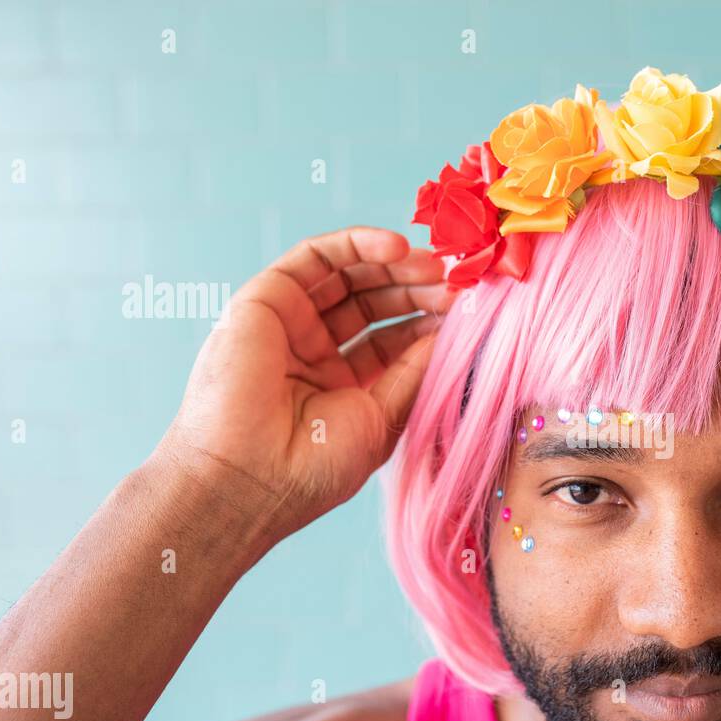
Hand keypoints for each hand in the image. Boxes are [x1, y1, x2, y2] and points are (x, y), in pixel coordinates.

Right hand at [158, 226, 454, 547]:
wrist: (250, 477)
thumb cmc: (314, 468)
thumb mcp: (383, 419)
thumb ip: (414, 372)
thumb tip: (449, 333)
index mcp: (344, 384)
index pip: (395, 338)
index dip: (431, 320)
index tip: (471, 309)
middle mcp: (316, 350)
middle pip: (376, 301)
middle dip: (418, 287)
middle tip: (458, 281)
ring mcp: (290, 324)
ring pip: (350, 274)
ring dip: (396, 262)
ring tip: (437, 266)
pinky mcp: (265, 298)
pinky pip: (316, 257)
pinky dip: (358, 242)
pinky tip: (400, 247)